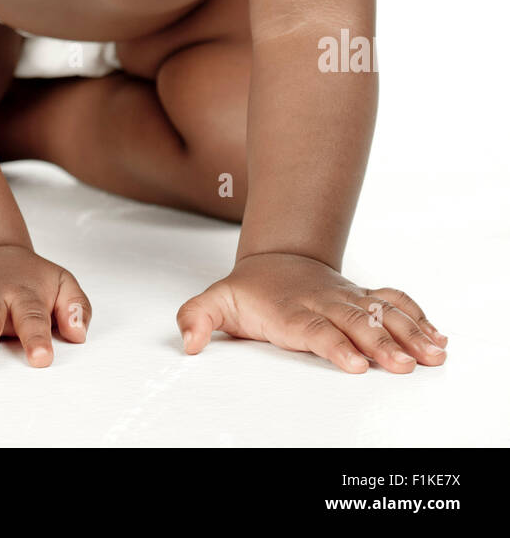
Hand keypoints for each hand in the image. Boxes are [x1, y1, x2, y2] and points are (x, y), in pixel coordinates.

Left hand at [176, 252, 448, 372]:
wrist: (278, 258)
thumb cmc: (249, 290)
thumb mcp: (215, 301)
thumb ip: (197, 319)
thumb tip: (188, 342)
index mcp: (291, 310)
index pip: (315, 329)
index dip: (335, 344)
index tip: (355, 363)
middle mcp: (325, 303)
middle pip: (356, 323)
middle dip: (381, 344)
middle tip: (401, 366)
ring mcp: (348, 299)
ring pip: (382, 313)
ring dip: (408, 333)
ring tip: (433, 353)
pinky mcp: (365, 298)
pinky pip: (395, 304)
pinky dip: (417, 319)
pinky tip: (437, 338)